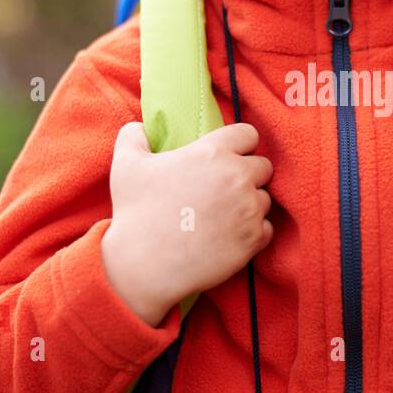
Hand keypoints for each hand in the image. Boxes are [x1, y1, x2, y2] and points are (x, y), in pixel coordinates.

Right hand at [100, 121, 272, 326]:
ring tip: (223, 216)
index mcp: (213, 153)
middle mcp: (238, 177)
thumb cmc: (135, 213)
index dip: (240, 144)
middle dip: (248, 175)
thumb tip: (141, 127)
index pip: (248, 134)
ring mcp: (249, 209)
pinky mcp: (254, 239)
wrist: (144, 265)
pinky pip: (267, 228)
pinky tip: (230, 235)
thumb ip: (134, 135)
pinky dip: (253, 232)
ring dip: (250, 204)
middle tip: (224, 189)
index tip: (229, 156)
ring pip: (264, 199)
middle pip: (263, 167)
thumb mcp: (126, 164)